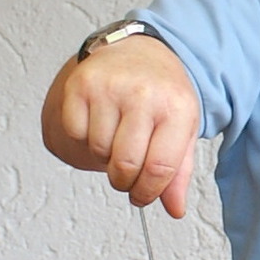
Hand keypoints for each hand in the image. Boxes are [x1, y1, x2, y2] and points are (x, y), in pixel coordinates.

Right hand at [41, 36, 201, 216]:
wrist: (142, 50)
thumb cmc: (163, 94)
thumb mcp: (183, 130)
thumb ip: (179, 173)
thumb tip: (174, 209)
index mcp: (176, 108)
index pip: (158, 168)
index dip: (147, 192)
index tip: (142, 197)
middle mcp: (143, 94)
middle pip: (125, 165)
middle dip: (124, 182)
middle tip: (127, 176)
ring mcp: (109, 88)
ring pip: (98, 150)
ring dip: (105, 156)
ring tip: (117, 140)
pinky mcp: (81, 85)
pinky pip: (76, 132)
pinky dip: (85, 137)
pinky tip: (100, 124)